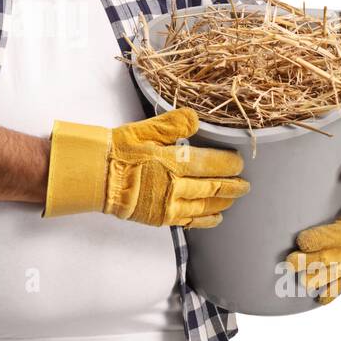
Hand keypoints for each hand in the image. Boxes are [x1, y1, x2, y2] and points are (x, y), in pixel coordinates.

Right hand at [42, 107, 249, 227]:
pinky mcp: (160, 218)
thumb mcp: (142, 130)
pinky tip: (216, 217)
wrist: (95, 177)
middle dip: (232, 185)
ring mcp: (168, 205)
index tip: (239, 162)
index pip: (210, 164)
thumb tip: (195, 118)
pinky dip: (206, 220)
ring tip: (234, 197)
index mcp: (171, 162)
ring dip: (223, 201)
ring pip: (204, 206)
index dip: (228, 164)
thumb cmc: (117, 151)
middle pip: (212, 187)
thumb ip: (171, 124)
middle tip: (245, 183)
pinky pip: (190, 222)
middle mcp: (173, 187)